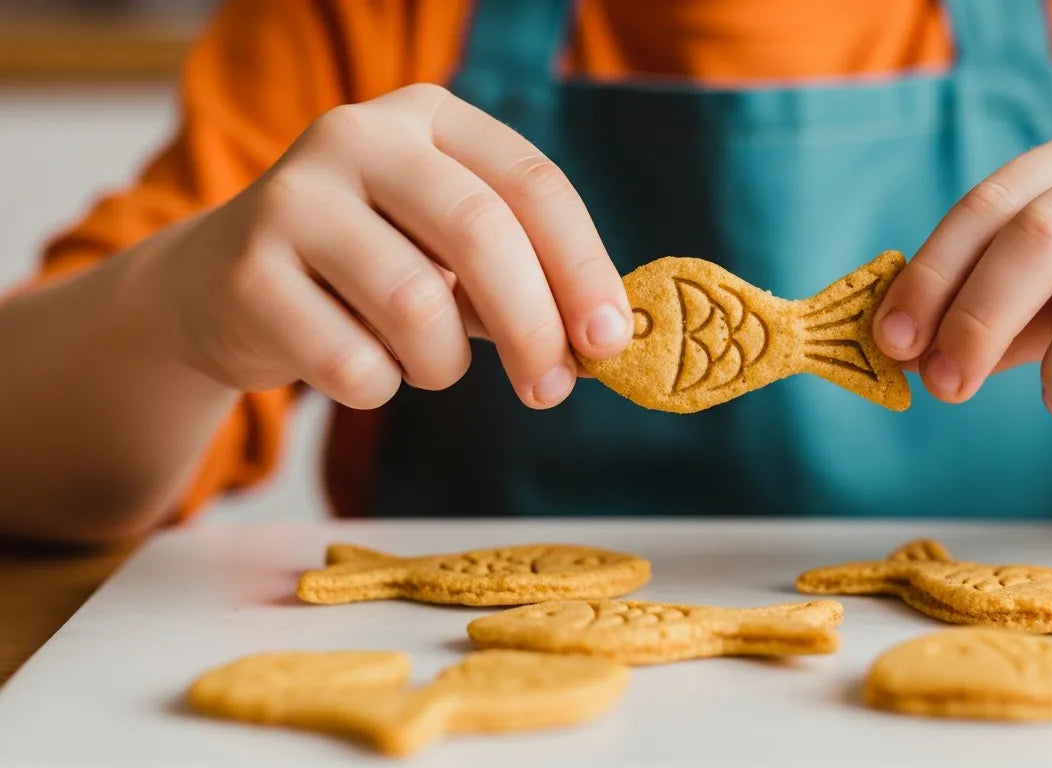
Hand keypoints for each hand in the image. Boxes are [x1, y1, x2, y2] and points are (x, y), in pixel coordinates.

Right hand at [145, 84, 629, 409]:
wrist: (219, 288)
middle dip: (534, 327)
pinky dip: (378, 388)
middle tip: (551, 390)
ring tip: (428, 364)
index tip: (611, 341)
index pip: (532, 184)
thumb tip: (603, 344)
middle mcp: (358, 136)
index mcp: (429, 118)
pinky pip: (351, 361)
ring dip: (443, 363)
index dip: (584, 267)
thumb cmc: (369, 272)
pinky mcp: (246, 271)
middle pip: (481, 233)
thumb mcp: (450, 255)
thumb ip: (525, 283)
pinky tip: (360, 367)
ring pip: (417, 306)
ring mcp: (293, 197)